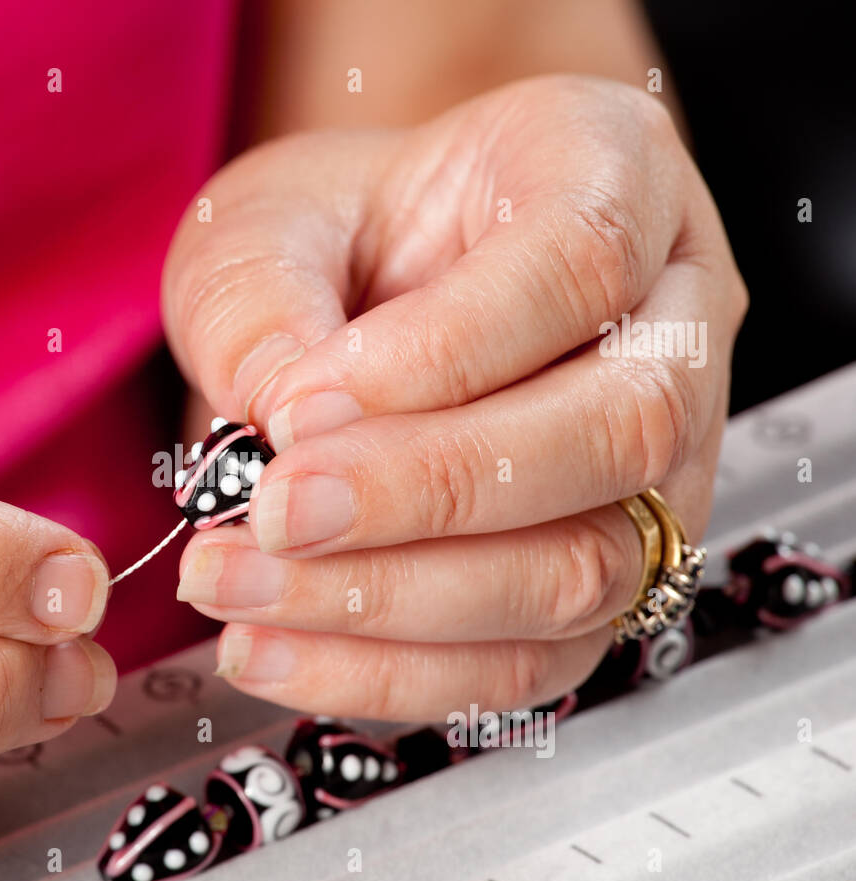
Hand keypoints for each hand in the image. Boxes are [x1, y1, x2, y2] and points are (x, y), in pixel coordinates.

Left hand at [164, 75, 746, 720]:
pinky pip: (526, 662)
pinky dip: (389, 674)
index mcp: (610, 175)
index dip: (441, 352)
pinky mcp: (604, 580)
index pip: (577, 265)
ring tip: (240, 587)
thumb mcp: (268, 223)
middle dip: (426, 493)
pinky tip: (273, 648)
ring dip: (393, 601)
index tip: (300, 406)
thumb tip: (272, 419)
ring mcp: (660, 468)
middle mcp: (670, 325)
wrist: (370, 287)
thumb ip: (260, 302)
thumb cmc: (337, 235)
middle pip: (616, 429)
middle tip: (273, 512)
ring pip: (583, 569)